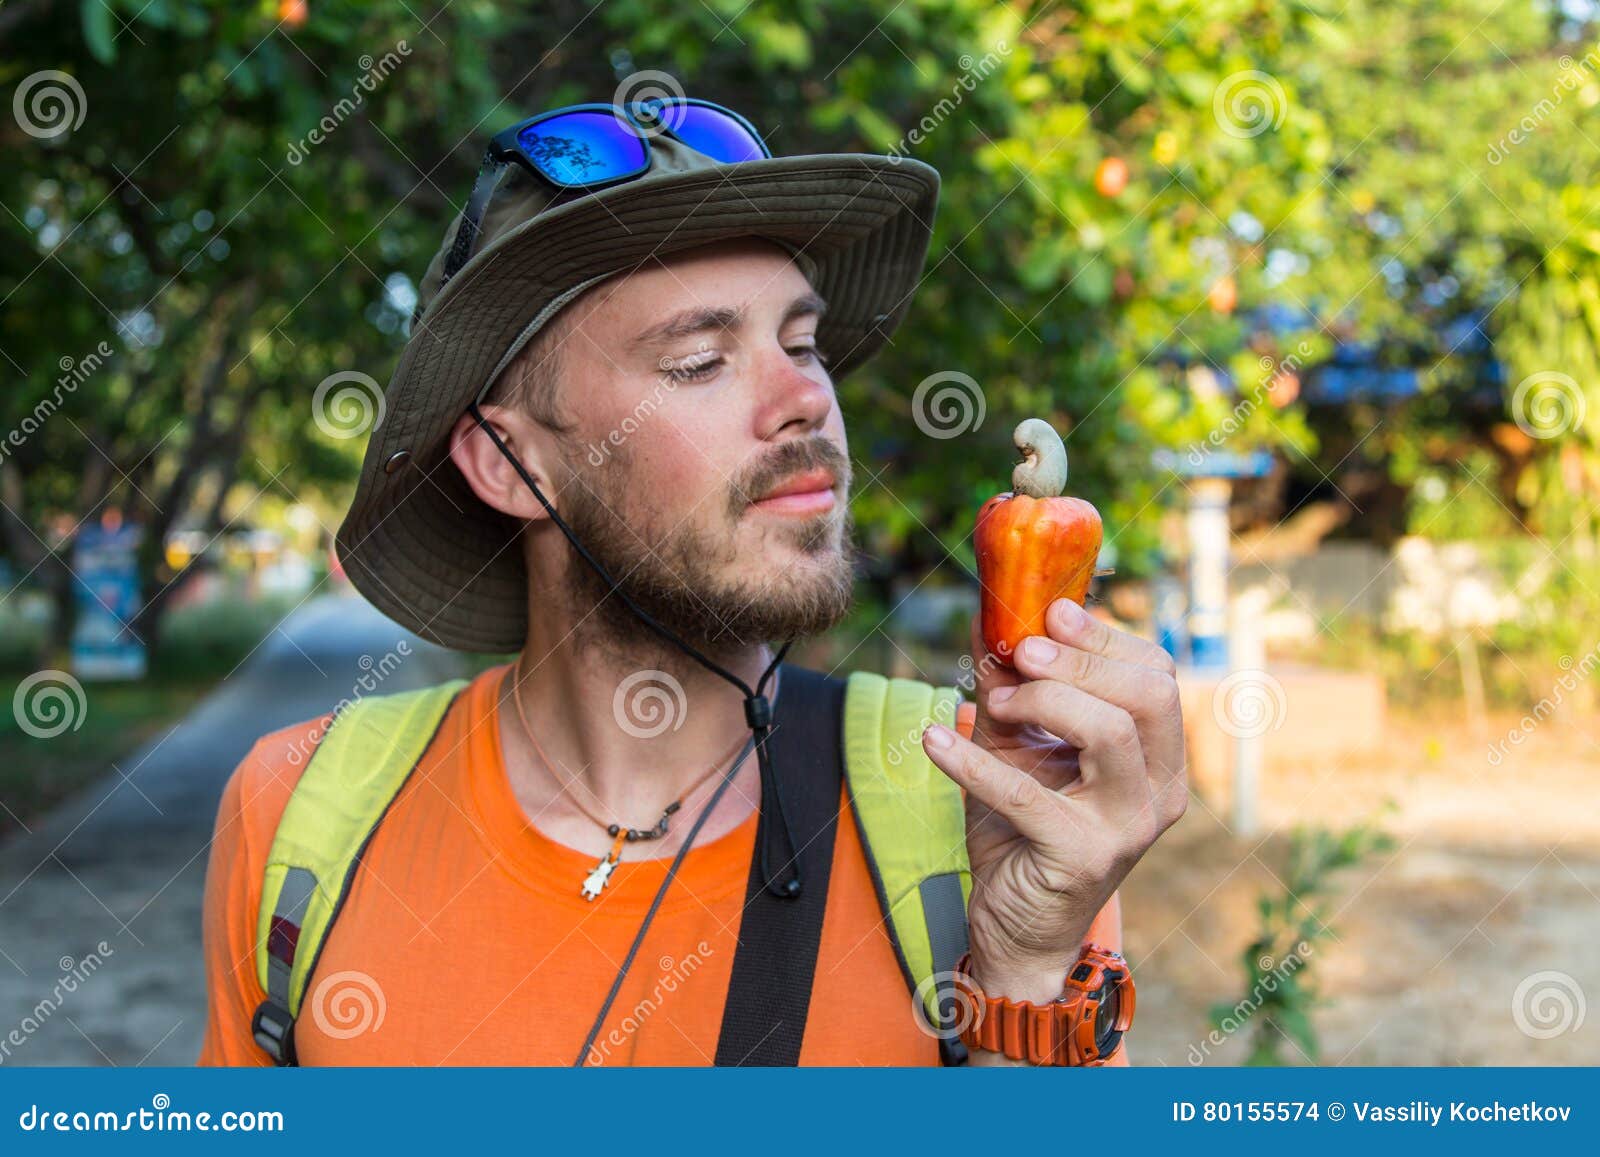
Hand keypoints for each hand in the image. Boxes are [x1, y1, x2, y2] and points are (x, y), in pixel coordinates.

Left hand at [920, 598, 1186, 1004]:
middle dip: (1083, 660)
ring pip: (1112, 732)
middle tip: (1022, 652)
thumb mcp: (1014, 747)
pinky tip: (934, 741)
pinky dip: (974, 761)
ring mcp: (1128, 826)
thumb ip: (1008, 687)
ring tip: (992, 699)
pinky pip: (1030, 794)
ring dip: (1045, 700)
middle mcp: (1160, 790)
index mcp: (1157, 757)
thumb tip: (984, 618)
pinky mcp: (1082, 857)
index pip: (1158, 676)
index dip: (1106, 637)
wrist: (1016, 928)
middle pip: (1149, 695)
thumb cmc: (1021, 831)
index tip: (1051, 611)